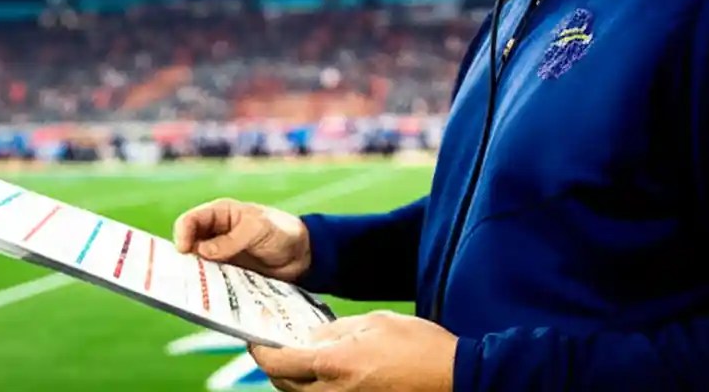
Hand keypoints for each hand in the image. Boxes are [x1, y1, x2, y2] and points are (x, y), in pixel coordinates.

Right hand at [172, 198, 310, 281]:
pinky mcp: (228, 273)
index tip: (184, 251)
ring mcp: (220, 255)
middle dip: (184, 257)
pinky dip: (207, 286)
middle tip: (183, 273)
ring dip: (195, 274)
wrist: (302, 257)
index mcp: (220, 214)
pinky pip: (211, 280)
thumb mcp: (257, 229)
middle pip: (189, 244)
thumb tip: (202, 251)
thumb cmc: (281, 232)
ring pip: (197, 264)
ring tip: (192, 287)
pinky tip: (206, 295)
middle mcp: (215, 234)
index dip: (183, 233)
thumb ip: (230, 240)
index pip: (191, 220)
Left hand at [249, 311, 456, 391]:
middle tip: (275, 344)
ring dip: (296, 377)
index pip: (277, 362)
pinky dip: (317, 386)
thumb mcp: (375, 323)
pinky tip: (327, 370)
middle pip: (284, 384)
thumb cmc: (419, 346)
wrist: (453, 378)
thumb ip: (336, 330)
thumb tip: (310, 336)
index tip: (255, 338)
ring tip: (302, 355)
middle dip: (275, 364)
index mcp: (334, 365)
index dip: (260, 350)